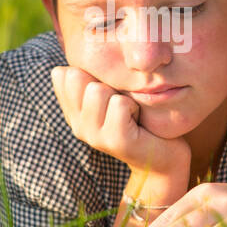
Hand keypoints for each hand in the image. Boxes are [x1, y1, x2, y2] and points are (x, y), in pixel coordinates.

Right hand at [50, 65, 189, 176]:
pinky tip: (139, 121)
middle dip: (107, 83)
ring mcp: (94, 135)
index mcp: (73, 112)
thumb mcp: (111, 96)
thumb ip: (89, 80)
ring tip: (131, 113)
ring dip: (122, 95)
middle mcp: (77, 125)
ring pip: (98, 90)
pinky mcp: (115, 141)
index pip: (62, 75)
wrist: (163, 158)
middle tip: (122, 104)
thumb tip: (62, 68)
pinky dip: (134, 106)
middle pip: (78, 77)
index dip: (90, 73)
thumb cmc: (139, 119)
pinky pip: (119, 104)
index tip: (108, 92)